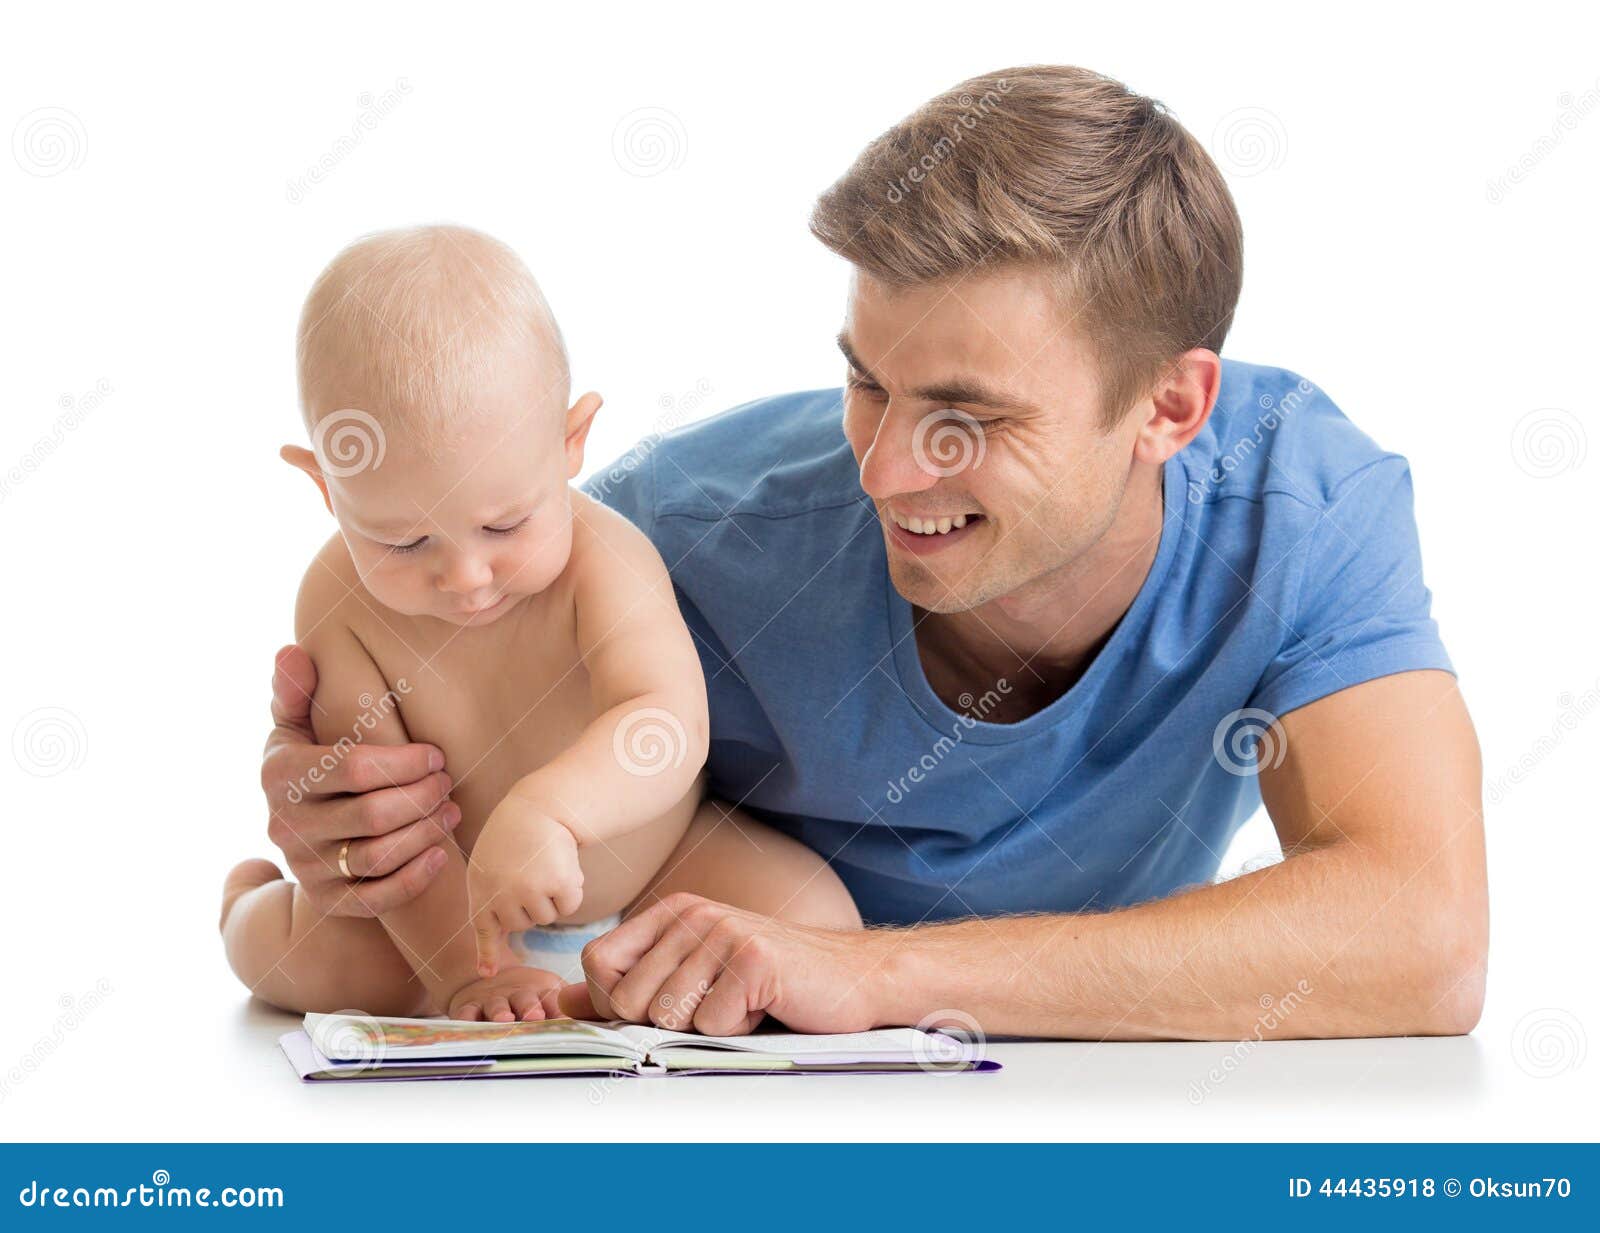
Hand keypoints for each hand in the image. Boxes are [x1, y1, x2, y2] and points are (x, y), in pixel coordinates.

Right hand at [262, 645, 458, 916]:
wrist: (301, 834)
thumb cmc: (312, 765)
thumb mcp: (296, 727)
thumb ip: (296, 691)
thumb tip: (292, 652)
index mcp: (281, 775)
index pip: (351, 769)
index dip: (403, 762)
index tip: (435, 754)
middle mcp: (286, 826)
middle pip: (372, 814)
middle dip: (422, 795)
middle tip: (448, 781)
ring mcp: (307, 867)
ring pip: (379, 855)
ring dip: (425, 831)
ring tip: (452, 810)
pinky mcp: (328, 901)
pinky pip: (376, 899)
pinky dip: (413, 878)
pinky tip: (439, 853)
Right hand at [447, 966, 565, 1022]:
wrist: (490, 978)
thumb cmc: (530, 996)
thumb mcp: (551, 996)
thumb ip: (569, 1012)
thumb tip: (601, 1024)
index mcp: (543, 992)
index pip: (553, 1000)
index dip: (559, 1009)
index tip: (566, 1020)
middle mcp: (518, 994)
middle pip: (525, 1000)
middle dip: (531, 1008)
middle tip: (536, 1015)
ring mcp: (493, 1000)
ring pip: (496, 1006)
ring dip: (500, 1012)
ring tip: (505, 1019)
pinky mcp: (469, 1006)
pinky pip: (465, 1014)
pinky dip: (466, 1021)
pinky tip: (468, 1026)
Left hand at [468, 799, 584, 974]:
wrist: (542, 804)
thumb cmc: (518, 830)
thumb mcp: (492, 861)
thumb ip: (493, 894)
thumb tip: (502, 931)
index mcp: (480, 887)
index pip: (483, 928)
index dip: (487, 953)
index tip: (487, 974)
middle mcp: (501, 894)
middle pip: (524, 924)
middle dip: (533, 903)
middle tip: (533, 870)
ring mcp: (529, 891)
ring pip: (547, 917)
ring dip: (554, 895)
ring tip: (547, 863)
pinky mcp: (557, 884)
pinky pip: (569, 905)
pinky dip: (573, 889)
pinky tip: (564, 865)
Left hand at [556, 893, 885, 1034]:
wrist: (849, 980)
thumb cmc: (768, 985)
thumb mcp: (690, 979)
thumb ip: (626, 987)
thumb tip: (561, 1004)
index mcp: (672, 913)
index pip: (597, 963)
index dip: (615, 1001)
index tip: (659, 1007)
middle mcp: (693, 913)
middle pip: (628, 997)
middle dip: (665, 1022)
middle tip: (713, 1005)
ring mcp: (723, 931)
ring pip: (668, 1015)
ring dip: (706, 1026)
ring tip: (741, 1003)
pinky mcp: (753, 958)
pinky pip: (712, 1024)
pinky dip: (738, 1030)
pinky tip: (766, 1006)